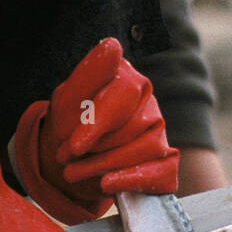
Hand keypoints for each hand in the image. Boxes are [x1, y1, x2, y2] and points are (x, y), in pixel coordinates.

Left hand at [14, 38, 178, 224]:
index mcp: (127, 78)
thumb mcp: (67, 101)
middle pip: (134, 126)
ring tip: (74, 173)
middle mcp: (148, 101)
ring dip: (106, 167)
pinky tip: (108, 185)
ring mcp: (159, 130)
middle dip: (96, 149)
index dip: (98, 123)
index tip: (75, 146)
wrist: (68, 161)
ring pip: (146, 149)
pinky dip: (134, 181)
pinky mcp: (165, 159)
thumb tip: (112, 46)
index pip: (124, 93)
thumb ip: (89, 74)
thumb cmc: (68, 124)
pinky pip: (162, 172)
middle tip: (65, 160)